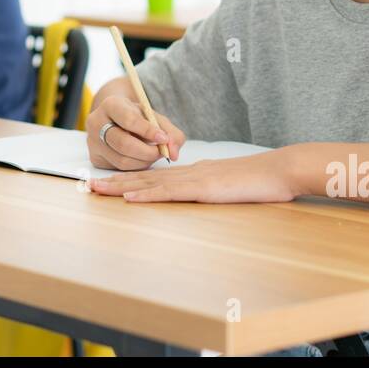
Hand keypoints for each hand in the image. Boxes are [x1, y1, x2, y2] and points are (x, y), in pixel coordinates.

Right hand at [85, 93, 186, 170]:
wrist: (116, 119)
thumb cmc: (137, 117)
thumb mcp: (154, 117)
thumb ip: (170, 132)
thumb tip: (174, 154)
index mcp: (111, 104)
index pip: (129, 120)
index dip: (148, 131)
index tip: (164, 138)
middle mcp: (96, 122)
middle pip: (124, 144)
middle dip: (148, 152)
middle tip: (162, 152)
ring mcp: (93, 142)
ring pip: (122, 160)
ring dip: (144, 161)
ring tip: (153, 154)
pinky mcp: (95, 158)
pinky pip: (119, 169)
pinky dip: (135, 166)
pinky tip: (141, 158)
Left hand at [89, 149, 298, 203]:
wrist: (281, 170)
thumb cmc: (262, 181)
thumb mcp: (232, 185)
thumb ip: (215, 188)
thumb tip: (203, 192)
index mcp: (195, 172)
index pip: (155, 176)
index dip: (130, 179)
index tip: (108, 183)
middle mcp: (189, 171)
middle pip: (145, 176)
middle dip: (114, 181)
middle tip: (87, 185)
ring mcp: (195, 179)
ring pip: (150, 182)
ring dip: (121, 187)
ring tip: (96, 189)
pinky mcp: (203, 188)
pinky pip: (169, 193)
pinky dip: (147, 195)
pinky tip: (129, 198)